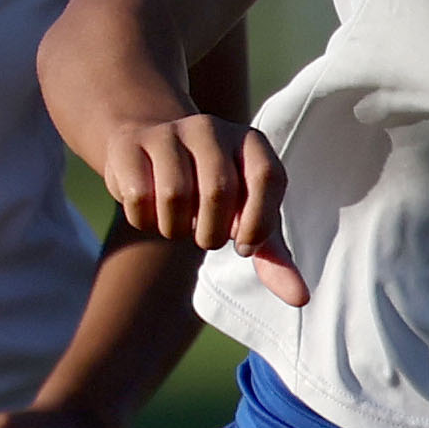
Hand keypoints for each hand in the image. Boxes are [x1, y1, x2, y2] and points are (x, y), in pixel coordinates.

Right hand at [93, 112, 304, 305]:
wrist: (155, 159)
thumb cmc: (215, 199)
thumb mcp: (249, 221)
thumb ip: (274, 258)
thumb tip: (299, 299)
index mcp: (251, 144)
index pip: (267, 177)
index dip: (258, 220)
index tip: (245, 246)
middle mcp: (212, 129)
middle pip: (219, 191)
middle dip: (212, 233)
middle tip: (206, 237)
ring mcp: (168, 132)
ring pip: (174, 196)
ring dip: (176, 229)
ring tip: (180, 225)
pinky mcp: (129, 145)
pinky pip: (138, 197)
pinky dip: (145, 222)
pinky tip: (152, 215)